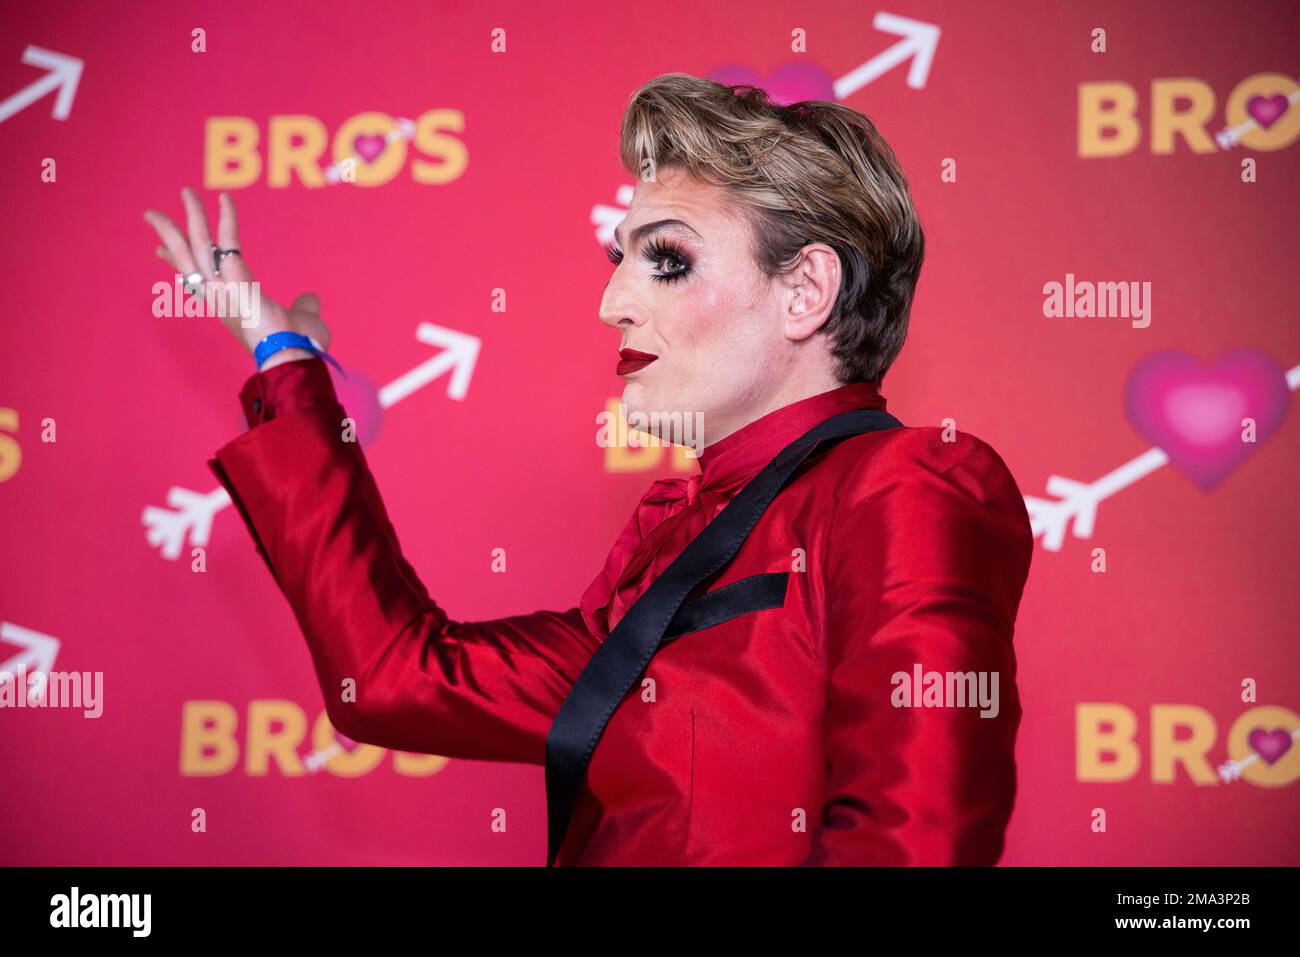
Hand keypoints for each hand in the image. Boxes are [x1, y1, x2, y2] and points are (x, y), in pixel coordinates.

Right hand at [143, 187, 331, 368]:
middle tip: (152, 214)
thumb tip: (311, 299)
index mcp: (228, 306)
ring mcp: (222, 288)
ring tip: (186, 191)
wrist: (295, 355)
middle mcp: (218, 296)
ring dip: (192, 215)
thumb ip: (304, 306)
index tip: (160, 250)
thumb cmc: (299, 345)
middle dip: (169, 233)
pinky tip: (226, 199)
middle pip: (185, 257)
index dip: (176, 263)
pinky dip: (227, 219)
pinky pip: (228, 241)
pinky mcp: (235, 278)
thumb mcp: (302, 321)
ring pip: (196, 244)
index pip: (195, 278)